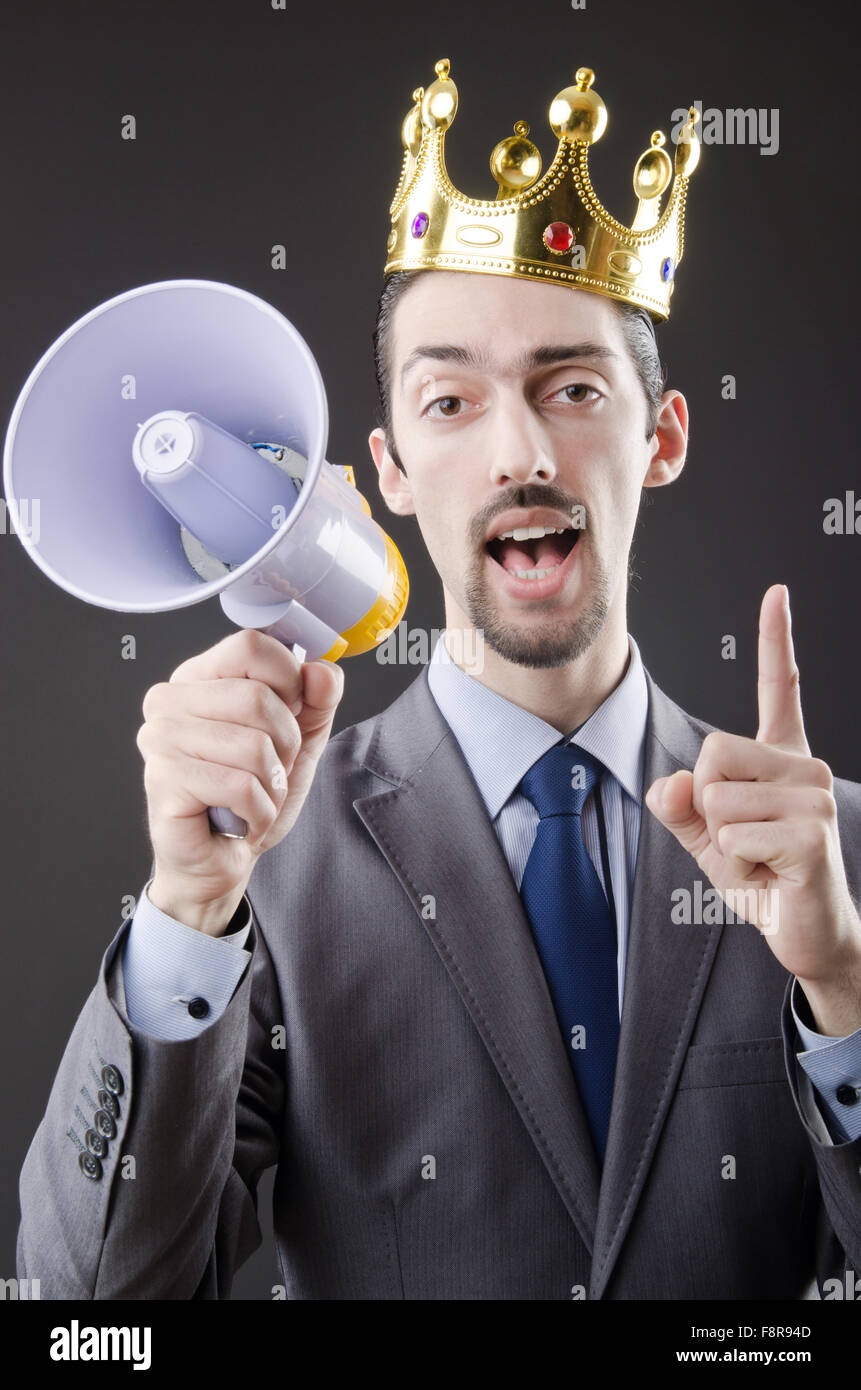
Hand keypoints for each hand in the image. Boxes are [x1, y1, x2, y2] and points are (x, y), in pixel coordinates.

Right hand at [136, 629, 344, 933]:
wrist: (220, 859)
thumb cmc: (249, 796)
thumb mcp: (299, 740)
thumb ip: (317, 699)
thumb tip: (323, 672)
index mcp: (199, 678)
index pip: (251, 645)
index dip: (288, 681)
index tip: (290, 714)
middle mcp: (169, 701)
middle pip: (257, 697)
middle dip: (285, 745)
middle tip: (267, 771)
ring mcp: (160, 739)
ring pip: (253, 746)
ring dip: (271, 785)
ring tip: (253, 797)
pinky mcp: (163, 780)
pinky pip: (239, 786)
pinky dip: (258, 811)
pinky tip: (240, 819)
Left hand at [645, 584, 860, 1035]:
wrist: (805, 934)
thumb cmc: (762, 879)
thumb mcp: (707, 839)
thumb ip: (679, 807)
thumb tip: (666, 786)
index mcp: (781, 759)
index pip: (780, 687)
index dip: (776, 638)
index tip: (777, 592)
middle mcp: (805, 767)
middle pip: (712, 750)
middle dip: (704, 803)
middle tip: (740, 839)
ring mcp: (815, 797)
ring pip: (717, 797)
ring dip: (720, 843)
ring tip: (758, 861)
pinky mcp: (813, 832)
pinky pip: (734, 834)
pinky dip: (735, 864)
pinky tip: (769, 875)